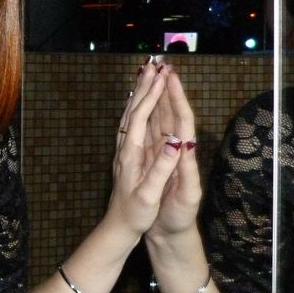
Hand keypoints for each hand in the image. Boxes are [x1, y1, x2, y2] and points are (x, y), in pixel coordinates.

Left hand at [103, 57, 185, 238]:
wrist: (118, 227)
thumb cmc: (135, 214)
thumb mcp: (149, 195)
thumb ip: (161, 168)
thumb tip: (175, 143)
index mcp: (131, 154)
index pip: (141, 117)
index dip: (152, 96)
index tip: (163, 77)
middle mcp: (124, 147)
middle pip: (134, 110)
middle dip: (146, 86)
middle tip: (156, 65)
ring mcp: (123, 150)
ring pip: (130, 114)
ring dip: (140, 93)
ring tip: (147, 75)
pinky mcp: (126, 155)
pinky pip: (130, 123)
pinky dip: (136, 107)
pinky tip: (137, 103)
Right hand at [147, 69, 202, 238]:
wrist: (172, 233)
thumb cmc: (179, 216)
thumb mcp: (187, 196)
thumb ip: (185, 171)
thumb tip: (183, 144)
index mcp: (184, 154)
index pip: (182, 119)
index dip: (177, 98)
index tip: (171, 77)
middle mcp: (177, 149)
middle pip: (171, 113)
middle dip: (166, 88)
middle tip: (159, 65)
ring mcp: (165, 152)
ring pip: (160, 118)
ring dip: (156, 96)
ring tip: (150, 76)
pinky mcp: (157, 158)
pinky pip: (150, 129)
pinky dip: (146, 113)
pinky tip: (140, 104)